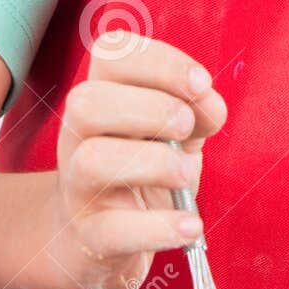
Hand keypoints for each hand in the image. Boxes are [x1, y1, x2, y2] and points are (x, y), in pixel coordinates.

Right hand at [51, 33, 226, 288]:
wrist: (98, 235)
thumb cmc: (143, 168)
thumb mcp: (177, 132)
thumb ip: (198, 110)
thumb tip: (210, 106)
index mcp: (101, 94)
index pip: (110, 54)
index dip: (160, 62)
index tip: (201, 83)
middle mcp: (77, 134)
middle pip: (87, 102)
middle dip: (151, 108)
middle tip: (186, 127)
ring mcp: (77, 186)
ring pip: (93, 161)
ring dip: (155, 163)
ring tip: (187, 174)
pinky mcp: (89, 234)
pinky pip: (113, 229)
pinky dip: (158, 228)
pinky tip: (190, 226)